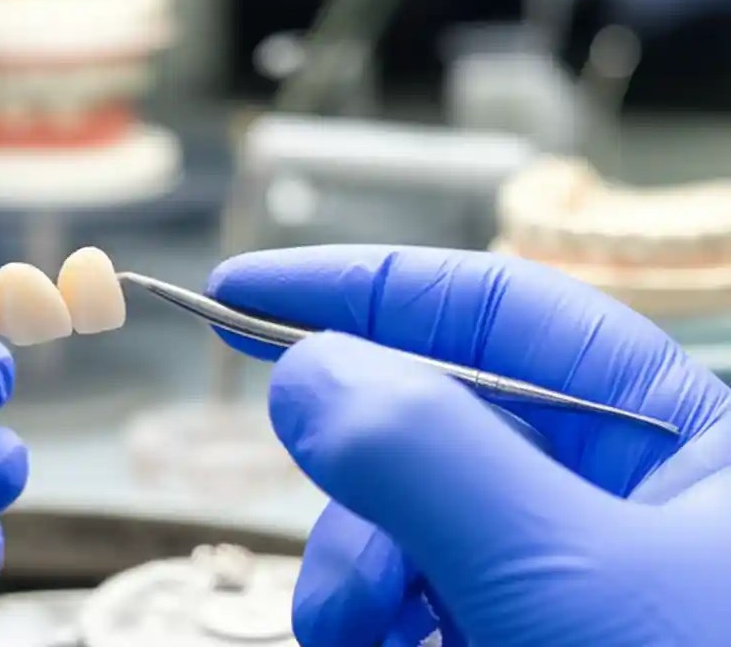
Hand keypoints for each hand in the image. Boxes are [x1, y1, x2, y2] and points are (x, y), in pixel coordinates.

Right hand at [209, 245, 730, 645]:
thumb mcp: (564, 580)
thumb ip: (428, 456)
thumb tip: (307, 373)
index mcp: (664, 433)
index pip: (490, 310)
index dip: (356, 288)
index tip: (237, 293)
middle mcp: (611, 492)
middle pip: (426, 428)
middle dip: (358, 501)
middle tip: (350, 600)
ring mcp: (559, 571)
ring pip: (403, 526)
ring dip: (359, 584)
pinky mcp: (519, 628)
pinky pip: (414, 597)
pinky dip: (381, 624)